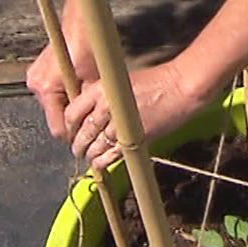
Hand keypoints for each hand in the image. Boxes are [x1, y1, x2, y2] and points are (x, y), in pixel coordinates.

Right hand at [27, 22, 97, 140]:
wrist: (82, 21)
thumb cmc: (88, 45)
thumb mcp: (94, 80)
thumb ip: (88, 105)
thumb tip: (93, 125)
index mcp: (46, 88)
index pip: (58, 128)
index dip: (75, 134)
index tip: (89, 135)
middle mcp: (36, 84)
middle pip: (55, 116)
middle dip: (73, 117)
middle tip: (92, 113)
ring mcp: (36, 77)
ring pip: (55, 104)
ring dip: (70, 104)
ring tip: (86, 95)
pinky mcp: (40, 72)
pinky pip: (54, 91)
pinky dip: (66, 92)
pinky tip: (79, 84)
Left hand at [62, 61, 209, 168]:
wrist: (178, 87)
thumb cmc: (155, 82)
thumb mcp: (121, 83)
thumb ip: (103, 99)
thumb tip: (92, 115)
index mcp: (100, 90)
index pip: (71, 113)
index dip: (69, 127)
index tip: (71, 132)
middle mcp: (105, 106)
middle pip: (82, 132)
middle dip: (78, 144)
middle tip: (77, 149)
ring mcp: (119, 123)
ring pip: (96, 145)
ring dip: (91, 154)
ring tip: (90, 157)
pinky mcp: (133, 138)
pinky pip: (112, 154)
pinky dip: (105, 161)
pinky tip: (101, 163)